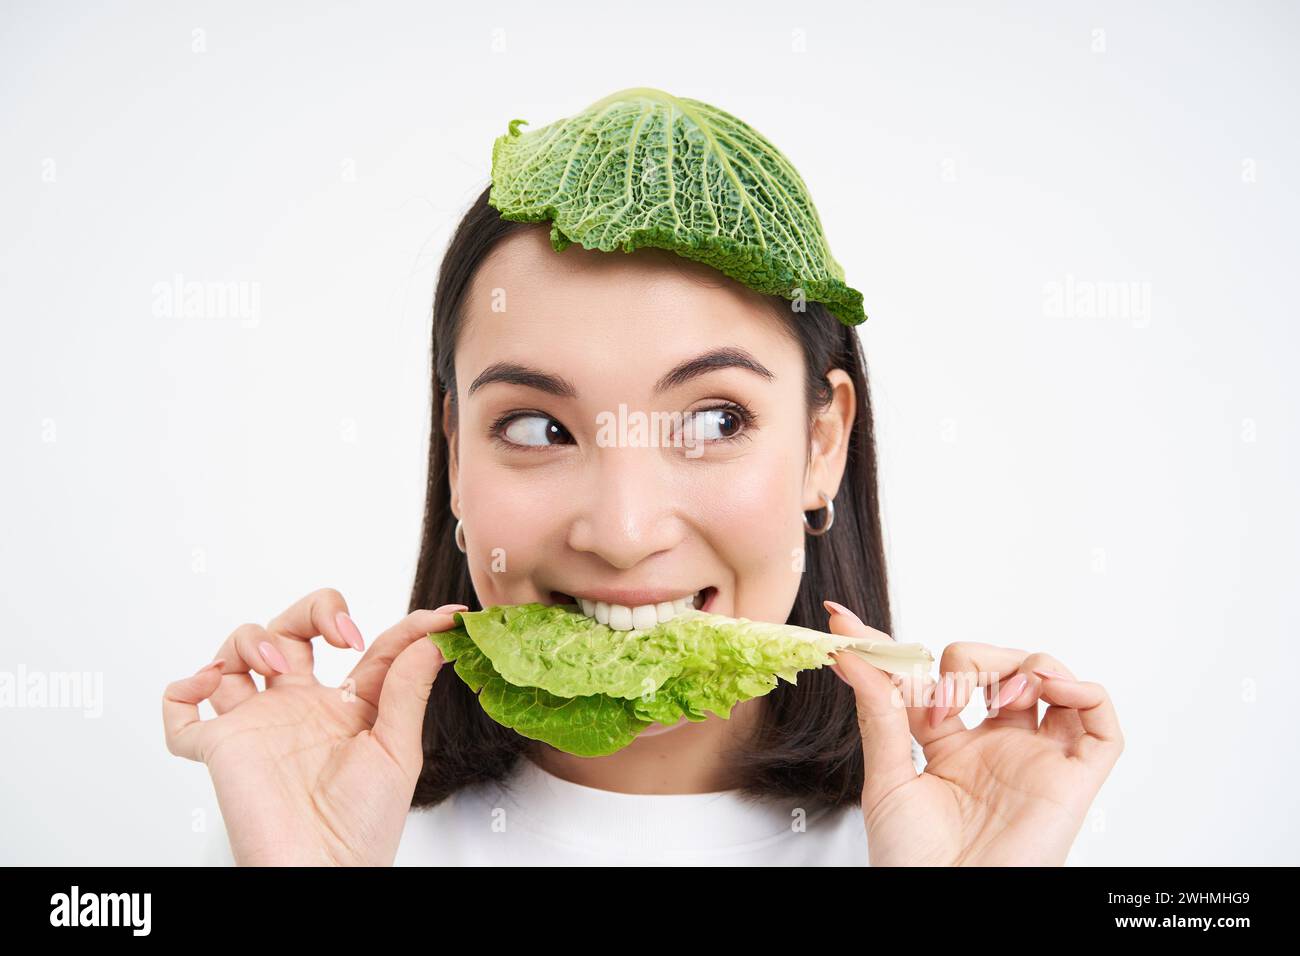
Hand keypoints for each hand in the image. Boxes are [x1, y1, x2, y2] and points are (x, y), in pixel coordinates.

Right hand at [162, 588, 465, 865]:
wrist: (323, 873)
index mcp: (349, 708)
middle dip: (312, 611)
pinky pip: (181, 713)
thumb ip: (408, 690)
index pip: (373, 648)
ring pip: (236, 655)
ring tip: (278, 664)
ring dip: (252, 639)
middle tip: (341, 634)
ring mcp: (258, 724)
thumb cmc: (363, 827)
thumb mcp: (399, 751)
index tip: (444, 617)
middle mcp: (300, 708)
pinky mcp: (221, 748)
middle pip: (292, 630)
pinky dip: (182, 689)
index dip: (407, 627)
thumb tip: (432, 638)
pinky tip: (207, 681)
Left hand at [824, 601, 1123, 865]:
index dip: (897, 649)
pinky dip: (1084, 691)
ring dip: (1025, 664)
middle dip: (972, 659)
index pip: (935, 677)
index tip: (846, 621)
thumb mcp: (886, 777)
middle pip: (999, 667)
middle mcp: (996, 746)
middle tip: (947, 696)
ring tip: (996, 694)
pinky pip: (1102, 725)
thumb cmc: (913, 861)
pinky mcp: (1073, 780)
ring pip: (1052, 681)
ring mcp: (1036, 759)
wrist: (946, 904)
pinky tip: (1047, 689)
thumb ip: (879, 711)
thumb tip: (851, 654)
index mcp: (950, 746)